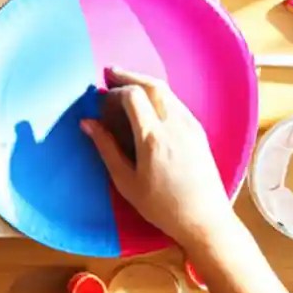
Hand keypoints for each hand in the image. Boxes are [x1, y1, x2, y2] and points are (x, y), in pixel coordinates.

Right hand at [80, 67, 234, 249]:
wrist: (205, 219)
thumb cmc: (161, 206)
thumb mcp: (126, 182)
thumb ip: (106, 148)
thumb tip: (87, 123)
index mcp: (153, 137)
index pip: (132, 95)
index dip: (114, 92)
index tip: (101, 100)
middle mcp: (174, 124)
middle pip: (151, 84)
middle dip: (128, 75)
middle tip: (109, 73)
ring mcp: (190, 125)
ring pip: (166, 90)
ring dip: (143, 82)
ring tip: (125, 83)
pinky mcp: (198, 130)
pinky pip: (175, 102)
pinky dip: (158, 94)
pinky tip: (148, 102)